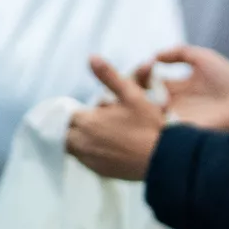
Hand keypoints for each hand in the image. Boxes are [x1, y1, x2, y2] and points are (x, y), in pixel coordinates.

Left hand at [64, 55, 166, 180]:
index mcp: (86, 121)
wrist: (163, 159)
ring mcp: (89, 159)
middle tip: (94, 122)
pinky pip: (85, 160)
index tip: (89, 109)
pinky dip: (91, 153)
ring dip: (81, 140)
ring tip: (102, 134)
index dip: (77, 111)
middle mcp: (82, 143)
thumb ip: (108, 76)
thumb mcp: (131, 95)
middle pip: (65, 132)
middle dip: (75, 126)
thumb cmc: (148, 126)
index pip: (66, 114)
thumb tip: (91, 57)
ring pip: (73, 147)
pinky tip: (109, 147)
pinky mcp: (98, 171)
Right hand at [137, 44, 228, 132]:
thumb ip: (178, 53)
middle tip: (139, 77)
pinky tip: (145, 106)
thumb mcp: (201, 57)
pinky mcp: (178, 130)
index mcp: (175, 88)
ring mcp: (172, 118)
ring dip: (136, 102)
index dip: (141, 72)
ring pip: (143, 112)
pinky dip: (146, 118)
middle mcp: (170, 104)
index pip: (147, 81)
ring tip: (137, 92)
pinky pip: (155, 127)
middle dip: (131, 86)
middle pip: (140, 97)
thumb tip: (154, 56)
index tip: (147, 64)